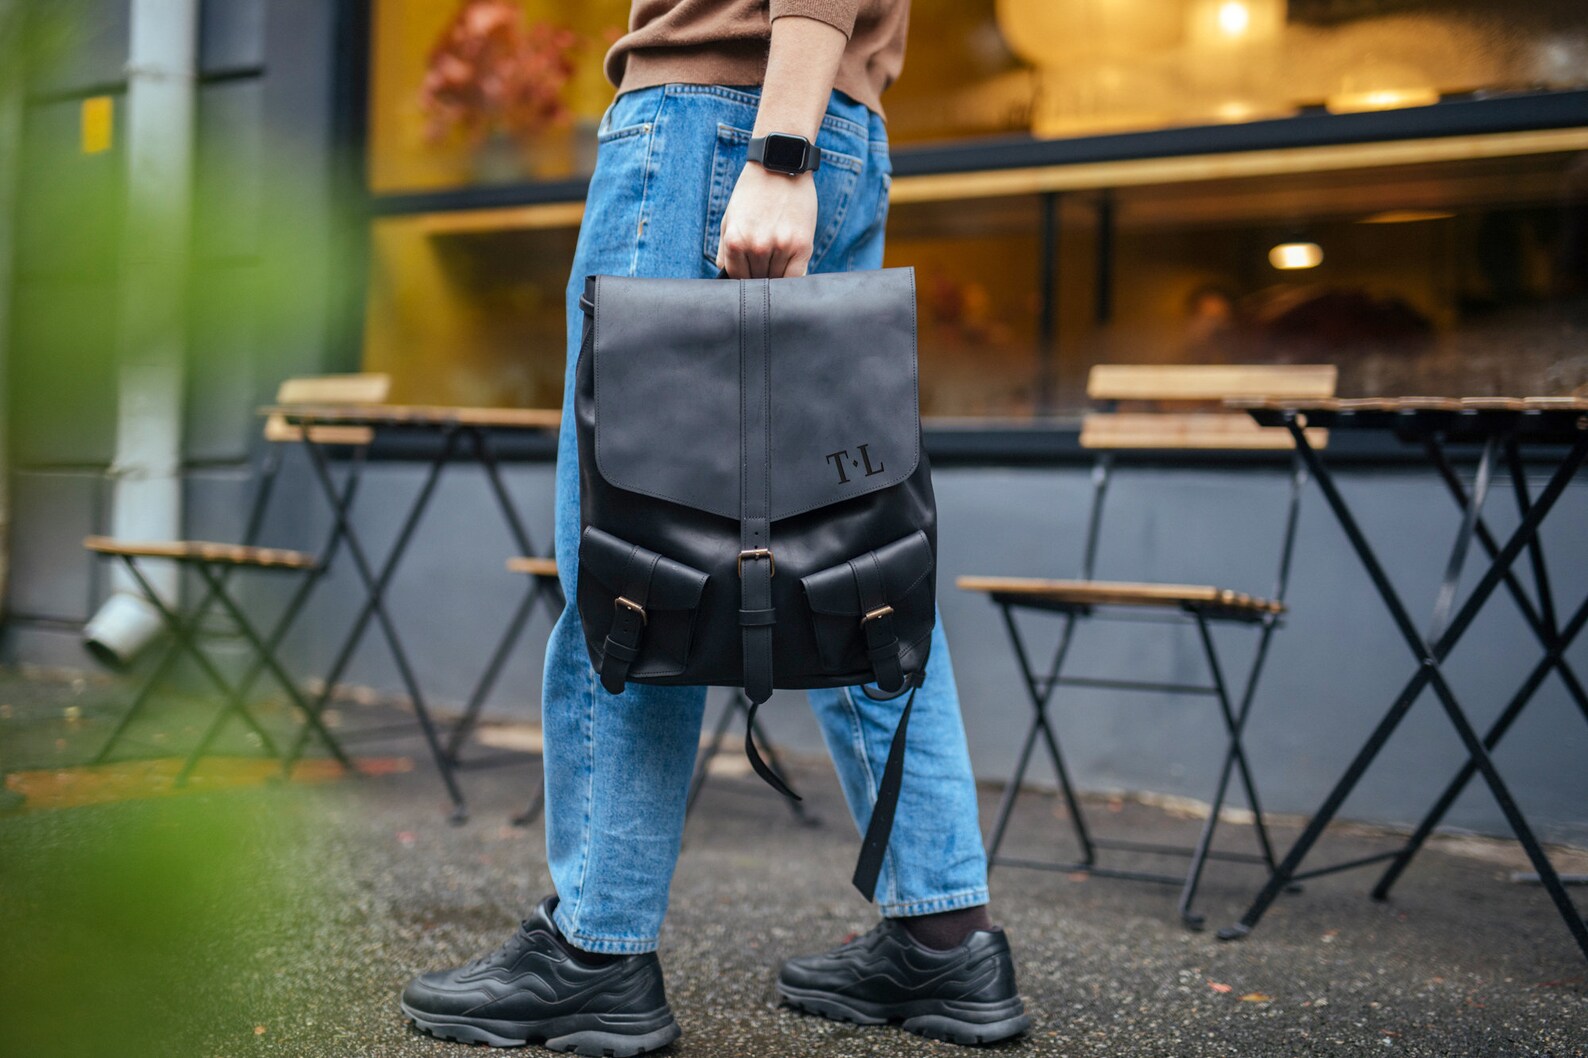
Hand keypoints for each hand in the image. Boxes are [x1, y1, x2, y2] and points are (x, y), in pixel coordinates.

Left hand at [715, 164, 816, 278]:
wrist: (780, 165)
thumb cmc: (752, 192)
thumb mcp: (730, 218)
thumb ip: (725, 250)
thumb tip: (726, 276)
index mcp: (735, 240)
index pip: (737, 277)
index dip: (743, 277)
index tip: (749, 273)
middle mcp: (757, 246)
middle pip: (758, 280)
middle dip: (759, 274)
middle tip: (763, 262)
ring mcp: (781, 246)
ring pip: (777, 279)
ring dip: (776, 273)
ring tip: (776, 256)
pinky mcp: (802, 246)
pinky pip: (796, 276)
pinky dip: (791, 276)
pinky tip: (789, 264)